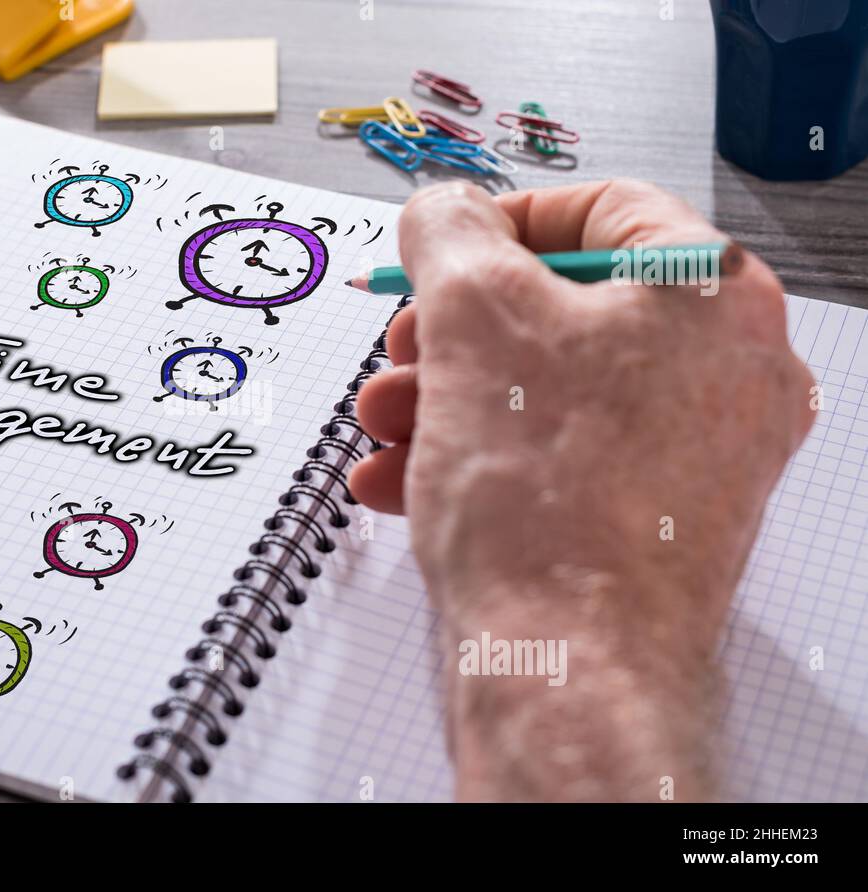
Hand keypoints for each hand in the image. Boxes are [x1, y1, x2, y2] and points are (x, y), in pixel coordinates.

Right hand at [348, 180, 814, 799]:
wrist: (566, 665)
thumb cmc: (550, 504)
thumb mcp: (472, 316)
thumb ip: (450, 232)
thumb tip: (443, 209)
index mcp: (714, 298)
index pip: (604, 209)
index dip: (501, 222)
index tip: (443, 252)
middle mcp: (723, 375)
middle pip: (563, 310)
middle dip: (453, 333)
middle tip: (403, 353)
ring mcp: (693, 455)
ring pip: (546, 391)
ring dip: (445, 398)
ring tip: (386, 427)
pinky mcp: (650, 518)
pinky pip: (553, 459)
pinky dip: (474, 458)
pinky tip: (403, 480)